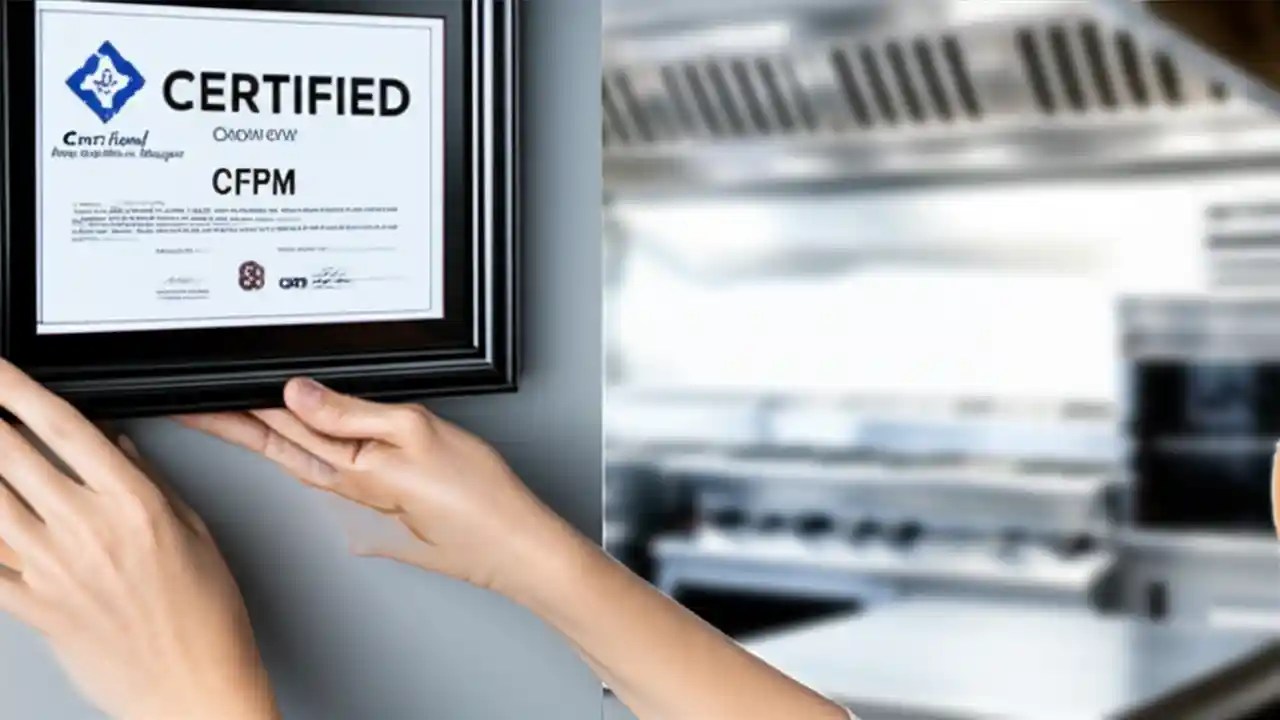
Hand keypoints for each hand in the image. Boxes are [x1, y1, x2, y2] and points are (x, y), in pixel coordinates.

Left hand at [0, 361, 276, 719]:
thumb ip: (150, 485)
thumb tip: (117, 449)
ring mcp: (52, 569)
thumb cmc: (205, 617)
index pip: (63, 429)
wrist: (192, 686)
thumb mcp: (195, 534)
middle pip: (10, 456)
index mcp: (133, 504)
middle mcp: (85, 530)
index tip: (2, 372)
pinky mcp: (32, 607)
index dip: (21, 392)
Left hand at [177, 378, 581, 600]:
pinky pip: (331, 480)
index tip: (195, 395)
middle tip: (192, 405)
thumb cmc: (475, 496)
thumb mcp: (415, 432)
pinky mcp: (382, 511)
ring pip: (301, 461)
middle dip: (232, 423)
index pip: (273, 427)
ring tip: (232, 420)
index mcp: (346, 466)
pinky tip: (304, 458)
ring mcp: (362, 503)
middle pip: (276, 445)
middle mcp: (346, 486)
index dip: (231, 409)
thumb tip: (296, 392)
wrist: (509, 545)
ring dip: (264, 438)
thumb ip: (352, 411)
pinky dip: (308, 460)